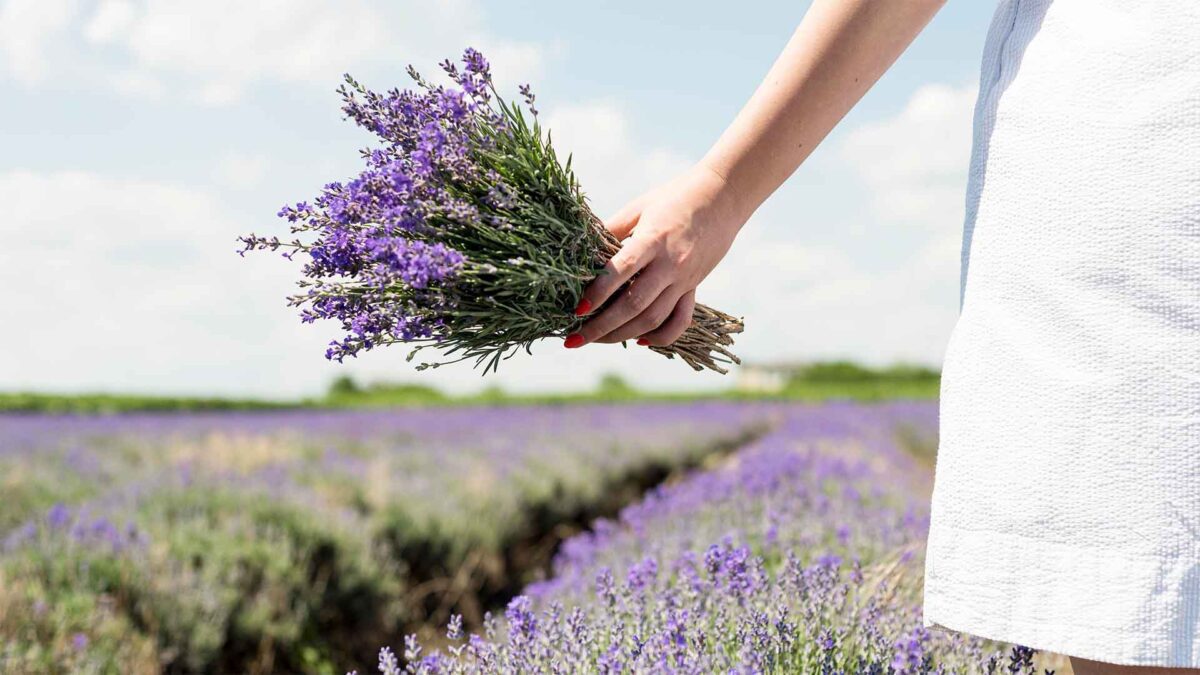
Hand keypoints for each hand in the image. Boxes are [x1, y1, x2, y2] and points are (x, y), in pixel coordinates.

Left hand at [567, 164, 747, 347]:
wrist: (723, 197)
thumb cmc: (675, 197)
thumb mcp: (639, 207)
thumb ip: (611, 228)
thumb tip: (581, 250)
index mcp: (653, 240)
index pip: (620, 272)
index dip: (597, 294)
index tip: (576, 310)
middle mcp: (670, 264)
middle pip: (634, 305)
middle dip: (601, 326)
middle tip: (575, 339)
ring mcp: (684, 279)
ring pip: (653, 319)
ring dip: (622, 334)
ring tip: (597, 341)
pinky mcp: (694, 287)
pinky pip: (680, 321)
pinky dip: (661, 337)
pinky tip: (640, 341)